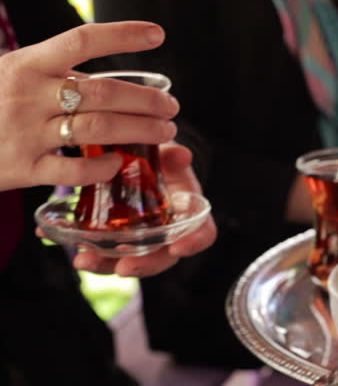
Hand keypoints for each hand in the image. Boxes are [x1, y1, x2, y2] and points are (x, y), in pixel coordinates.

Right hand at [0, 22, 178, 190]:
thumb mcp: (11, 73)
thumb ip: (53, 70)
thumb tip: (109, 71)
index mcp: (27, 63)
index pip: (81, 39)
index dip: (123, 34)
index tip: (159, 34)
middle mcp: (27, 94)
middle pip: (104, 91)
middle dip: (148, 100)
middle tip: (172, 107)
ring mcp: (25, 132)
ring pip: (98, 129)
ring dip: (141, 129)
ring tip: (165, 130)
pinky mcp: (22, 168)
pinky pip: (74, 170)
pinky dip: (103, 167)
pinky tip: (120, 163)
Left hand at [62, 143, 217, 276]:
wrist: (135, 157)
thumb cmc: (159, 158)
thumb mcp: (168, 152)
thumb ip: (173, 155)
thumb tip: (181, 155)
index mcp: (186, 212)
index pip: (202, 233)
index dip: (193, 242)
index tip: (178, 247)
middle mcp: (166, 231)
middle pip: (162, 257)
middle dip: (142, 265)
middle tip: (121, 267)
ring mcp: (138, 238)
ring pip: (127, 261)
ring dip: (105, 265)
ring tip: (82, 259)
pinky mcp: (112, 238)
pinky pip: (99, 250)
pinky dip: (78, 245)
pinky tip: (53, 236)